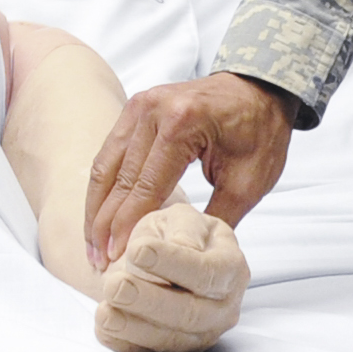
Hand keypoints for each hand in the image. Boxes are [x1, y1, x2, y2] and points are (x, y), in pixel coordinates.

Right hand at [83, 72, 294, 266]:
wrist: (260, 90)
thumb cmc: (259, 133)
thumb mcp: (248, 183)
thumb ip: (215, 219)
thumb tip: (186, 256)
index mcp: (180, 123)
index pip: (144, 186)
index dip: (128, 227)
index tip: (117, 258)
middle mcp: (151, 110)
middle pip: (118, 178)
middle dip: (105, 223)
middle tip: (99, 260)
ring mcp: (139, 105)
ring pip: (105, 165)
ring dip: (96, 207)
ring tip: (92, 244)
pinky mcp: (135, 108)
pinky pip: (111, 152)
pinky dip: (103, 185)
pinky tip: (99, 212)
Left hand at [93, 205, 247, 351]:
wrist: (156, 260)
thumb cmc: (172, 235)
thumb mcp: (179, 218)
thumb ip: (183, 230)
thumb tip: (182, 247)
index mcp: (230, 267)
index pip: (207, 272)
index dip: (173, 263)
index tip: (138, 250)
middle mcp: (223, 307)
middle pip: (190, 314)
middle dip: (150, 301)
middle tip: (115, 286)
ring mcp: (202, 335)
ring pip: (170, 340)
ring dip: (133, 327)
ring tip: (104, 310)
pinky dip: (124, 344)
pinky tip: (103, 327)